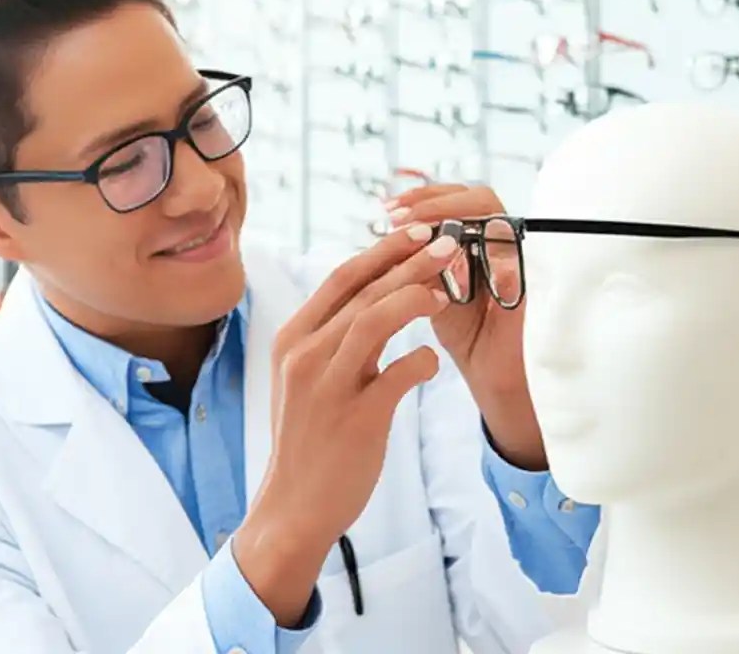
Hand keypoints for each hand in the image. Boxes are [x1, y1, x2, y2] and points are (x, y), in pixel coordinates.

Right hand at [233, 224, 457, 625]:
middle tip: (446, 243)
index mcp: (292, 340)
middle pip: (362, 292)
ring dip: (414, 297)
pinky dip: (421, 362)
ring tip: (445, 288)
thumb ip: (335, 338)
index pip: (340, 279)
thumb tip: (378, 296)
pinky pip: (398, 376)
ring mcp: (328, 387)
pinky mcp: (356, 419)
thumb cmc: (310, 438)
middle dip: (408, 262)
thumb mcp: (307, 379)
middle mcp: (305, 357)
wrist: (295, 506)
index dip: (381, 251)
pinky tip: (433, 362)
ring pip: (373, 322)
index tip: (415, 232)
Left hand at [386, 185, 546, 470]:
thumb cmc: (470, 338)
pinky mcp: (535, 284)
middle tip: (396, 218)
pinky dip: (473, 260)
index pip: (462, 197)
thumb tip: (389, 234)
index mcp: (486, 238)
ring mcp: (528, 259)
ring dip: (451, 224)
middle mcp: (511, 242)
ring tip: (410, 236)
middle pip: (481, 197)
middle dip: (435, 203)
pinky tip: (440, 271)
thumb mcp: (436, 295)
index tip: (388, 210)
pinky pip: (509, 257)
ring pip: (496, 220)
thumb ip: (420, 265)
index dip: (426, 197)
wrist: (498, 380)